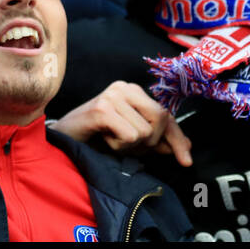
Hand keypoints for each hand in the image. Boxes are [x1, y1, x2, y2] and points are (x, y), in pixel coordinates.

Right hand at [53, 80, 192, 165]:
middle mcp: (124, 87)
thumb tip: (186, 148)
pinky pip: (129, 136)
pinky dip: (119, 146)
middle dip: (150, 142)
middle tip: (126, 144)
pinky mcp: (102, 109)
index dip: (177, 139)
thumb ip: (157, 141)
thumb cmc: (97, 138)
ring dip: (130, 146)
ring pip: (145, 132)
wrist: (63, 140)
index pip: (166, 114)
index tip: (186, 161)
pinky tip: (104, 139)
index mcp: (134, 91)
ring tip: (111, 140)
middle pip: (161, 119)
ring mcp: (112, 96)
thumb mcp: (132, 140)